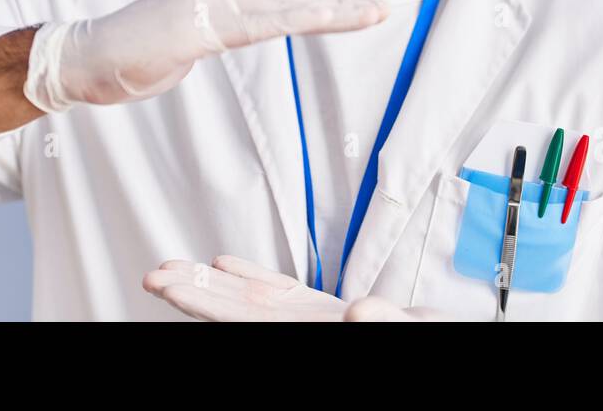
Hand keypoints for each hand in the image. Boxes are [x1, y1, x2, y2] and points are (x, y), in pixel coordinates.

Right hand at [24, 0, 386, 112]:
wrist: (82, 59)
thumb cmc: (132, 56)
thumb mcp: (186, 43)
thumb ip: (217, 33)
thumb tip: (238, 33)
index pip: (277, 0)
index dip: (320, 6)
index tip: (359, 10)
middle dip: (338, 7)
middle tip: (382, 9)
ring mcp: (205, 1)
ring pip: (279, 9)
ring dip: (328, 13)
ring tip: (368, 15)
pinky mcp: (197, 23)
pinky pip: (255, 25)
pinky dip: (293, 21)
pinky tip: (322, 20)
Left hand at [142, 255, 458, 321]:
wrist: (449, 338)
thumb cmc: (433, 338)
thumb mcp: (414, 330)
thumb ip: (386, 324)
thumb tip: (359, 312)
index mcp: (314, 333)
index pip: (243, 320)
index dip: (202, 303)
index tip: (166, 286)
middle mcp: (302, 328)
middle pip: (234, 310)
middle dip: (193, 291)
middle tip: (153, 273)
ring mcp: (311, 320)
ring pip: (250, 298)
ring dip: (213, 282)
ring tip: (177, 267)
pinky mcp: (324, 311)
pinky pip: (278, 292)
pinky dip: (251, 276)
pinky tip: (226, 264)